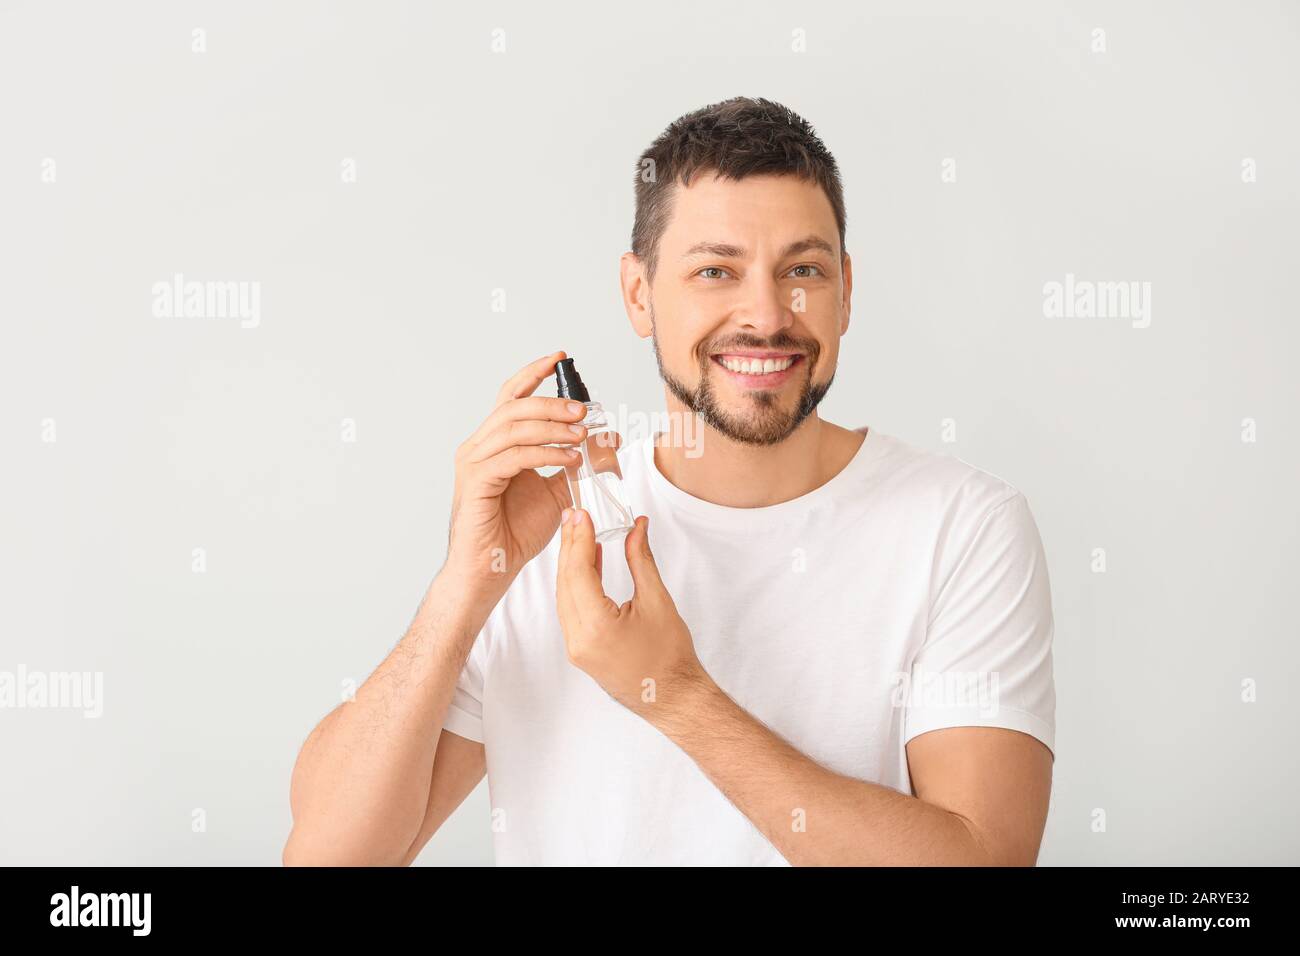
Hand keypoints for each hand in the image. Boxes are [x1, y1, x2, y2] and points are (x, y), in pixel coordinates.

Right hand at [445, 351, 586, 593]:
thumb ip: (578, 463)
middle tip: (585, 412)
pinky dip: (544, 453)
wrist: (490, 570)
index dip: (535, 373)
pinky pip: (513, 456)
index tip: (561, 359)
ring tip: (582, 435)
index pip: (512, 396)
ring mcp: (473, 462)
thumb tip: (611, 438)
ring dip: (552, 427)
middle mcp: (479, 446)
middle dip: (552, 403)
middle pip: (514, 407)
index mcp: (495, 443)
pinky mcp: (476, 482)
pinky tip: (568, 458)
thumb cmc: (515, 533)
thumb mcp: (557, 491)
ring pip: (513, 427)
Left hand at [556, 508, 709, 718]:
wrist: (673, 697)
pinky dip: (576, 584)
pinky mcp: (579, 651)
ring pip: (564, 595)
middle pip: (565, 582)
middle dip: (570, 546)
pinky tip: (588, 563)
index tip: (582, 514)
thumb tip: (636, 526)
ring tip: (579, 532)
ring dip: (571, 564)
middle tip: (575, 516)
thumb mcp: (657, 600)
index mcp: (596, 628)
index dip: (578, 539)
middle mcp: (578, 640)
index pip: (578, 572)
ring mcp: (575, 648)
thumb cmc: (670, 656)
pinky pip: (570, 609)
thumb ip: (640, 559)